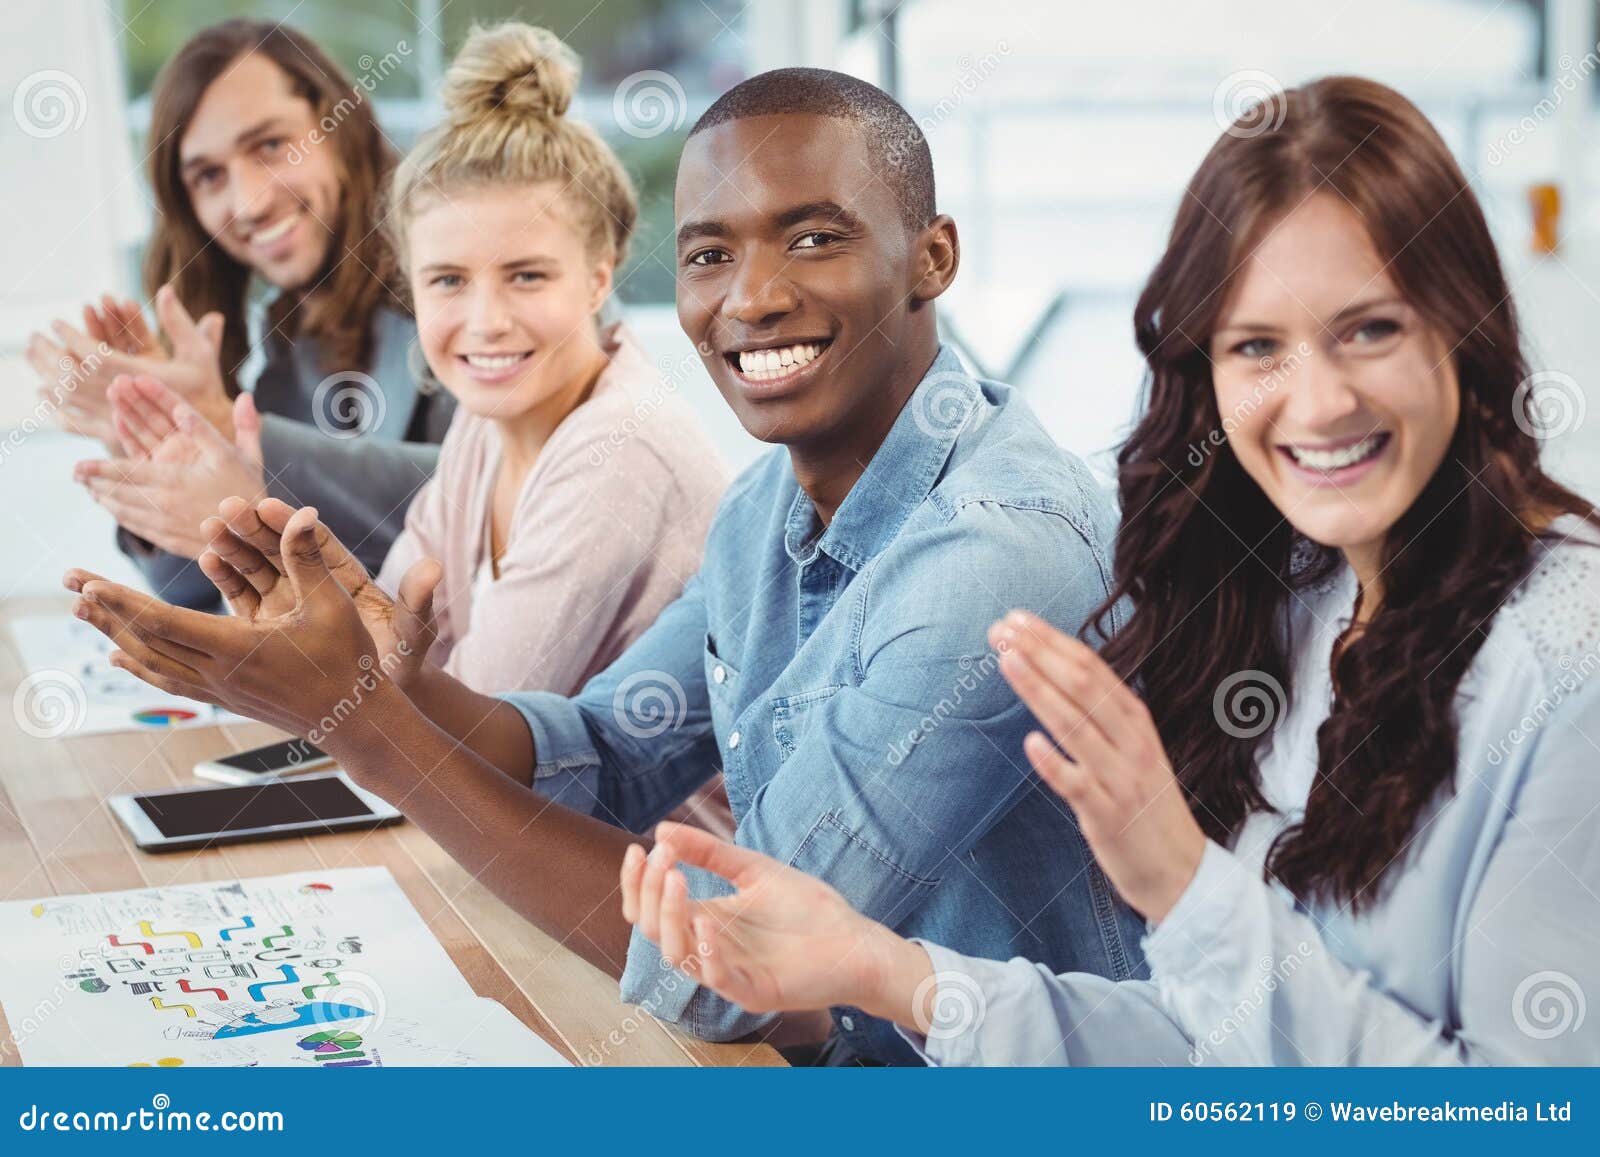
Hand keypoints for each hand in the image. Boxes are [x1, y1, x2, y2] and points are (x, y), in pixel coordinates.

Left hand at [28, 284, 231, 446]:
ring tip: (34, 356)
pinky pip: (77, 419)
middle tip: (34, 337)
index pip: (97, 356)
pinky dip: (57, 406)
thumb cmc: (205, 388)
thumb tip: (165, 289)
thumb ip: (179, 322)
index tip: (56, 324)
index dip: (74, 338)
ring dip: (49, 376)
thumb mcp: (199, 351)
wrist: (208, 429)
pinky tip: (42, 394)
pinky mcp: (113, 430)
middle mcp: (128, 399)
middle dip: (53, 354)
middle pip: (77, 376)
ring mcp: (118, 417)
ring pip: (74, 397)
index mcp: (146, 378)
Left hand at [63, 507, 394, 757]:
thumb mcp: (332, 604)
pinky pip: (168, 679)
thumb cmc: (348, 662)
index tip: (91, 582)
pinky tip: (121, 656)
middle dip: (105, 611)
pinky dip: (138, 664)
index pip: (163, 623)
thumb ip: (308, 559)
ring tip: (84, 615)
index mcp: (236, 649)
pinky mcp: (226, 697)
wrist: (354, 720)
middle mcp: (218, 674)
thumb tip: (303, 512)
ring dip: (114, 635)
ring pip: (151, 662)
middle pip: (144, 642)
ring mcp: (219, 689)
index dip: (124, 602)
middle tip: (70, 585)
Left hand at [72, 375, 266, 557]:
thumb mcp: (249, 459)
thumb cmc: (250, 497)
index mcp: (179, 478)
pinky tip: (107, 504)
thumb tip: (245, 396)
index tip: (80, 462)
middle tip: (75, 471)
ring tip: (85, 484)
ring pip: (122, 506)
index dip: (104, 463)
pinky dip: (116, 512)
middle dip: (95, 477)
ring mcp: (164, 521)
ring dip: (101, 494)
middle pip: (121, 487)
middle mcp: (166, 499)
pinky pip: (133, 523)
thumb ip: (244, 427)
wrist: (254, 542)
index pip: (132, 467)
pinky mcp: (166, 537)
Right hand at [198, 495, 441, 688]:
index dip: (293, 525)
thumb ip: (417, 601)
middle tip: (228, 508)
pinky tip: (208, 561)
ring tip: (210, 530)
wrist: (382, 702)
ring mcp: (292, 606)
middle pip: (283, 550)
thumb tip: (434, 566)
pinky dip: (228, 581)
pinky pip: (247, 599)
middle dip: (255, 529)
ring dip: (235, 549)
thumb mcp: (413, 633)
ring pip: (259, 570)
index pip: (318, 544)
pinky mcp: (272, 628)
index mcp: (349, 580)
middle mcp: (317, 587)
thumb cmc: (402, 664)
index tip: (268, 506)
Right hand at [620, 822, 933, 1027]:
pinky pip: (717, 978)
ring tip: (679, 881)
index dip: (637, 883)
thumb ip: (709, 851)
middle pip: (653, 930)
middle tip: (666, 860)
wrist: (854, 940)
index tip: (639, 848)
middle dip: (650, 893)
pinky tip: (708, 921)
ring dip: (670, 918)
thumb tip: (662, 829)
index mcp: (704, 920)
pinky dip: (707, 952)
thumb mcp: (753, 869)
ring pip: (676, 956)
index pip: (650, 910)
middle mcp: (708, 949)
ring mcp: (728, 973)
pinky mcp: (753, 991)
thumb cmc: (806, 908)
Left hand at [990, 610, 1207, 923]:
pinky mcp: (1106, 815)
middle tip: (1000, 631)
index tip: (1016, 619)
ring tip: (1006, 662)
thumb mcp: (1133, 746)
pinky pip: (1077, 785)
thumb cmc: (1144, 801)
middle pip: (1082, 687)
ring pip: (1076, 727)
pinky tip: (1030, 742)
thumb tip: (1056, 670)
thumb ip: (1101, 713)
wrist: (1180, 869)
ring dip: (1039, 691)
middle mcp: (1131, 742)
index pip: (1090, 667)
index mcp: (1135, 719)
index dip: (1051, 641)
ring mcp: (1119, 778)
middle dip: (1039, 654)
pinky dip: (1054, 762)